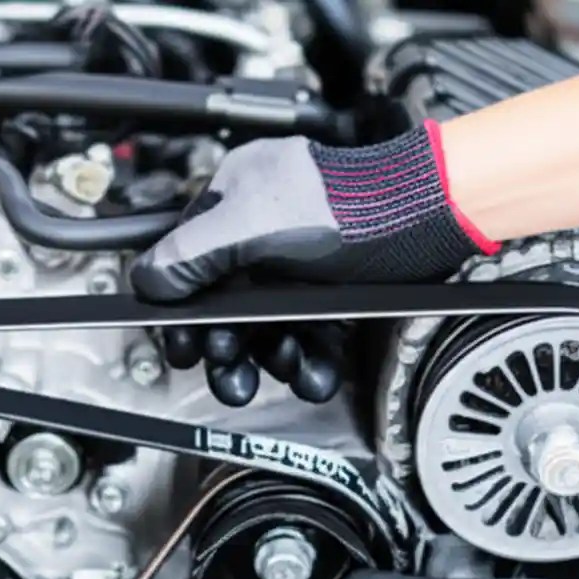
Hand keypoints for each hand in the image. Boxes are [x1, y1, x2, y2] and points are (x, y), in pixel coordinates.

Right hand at [131, 121, 497, 404]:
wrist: (432, 216)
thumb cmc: (354, 206)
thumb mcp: (258, 224)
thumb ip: (194, 252)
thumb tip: (146, 279)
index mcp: (235, 198)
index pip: (186, 263)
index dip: (183, 313)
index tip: (185, 351)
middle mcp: (263, 228)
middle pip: (228, 303)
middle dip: (231, 347)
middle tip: (233, 380)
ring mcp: (299, 260)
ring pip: (269, 324)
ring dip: (271, 357)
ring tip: (284, 372)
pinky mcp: (334, 287)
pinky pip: (308, 330)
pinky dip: (309, 356)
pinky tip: (313, 375)